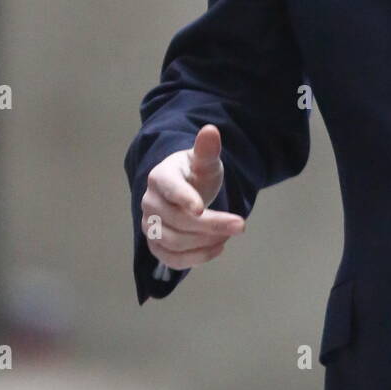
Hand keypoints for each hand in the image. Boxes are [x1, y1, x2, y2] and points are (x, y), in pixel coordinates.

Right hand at [140, 123, 244, 270]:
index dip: (184, 198)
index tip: (202, 208)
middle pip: (177, 220)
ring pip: (174, 242)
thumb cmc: (195, 174)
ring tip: (230, 234)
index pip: (169, 188)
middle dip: (211, 225)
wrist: (184, 191)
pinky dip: (196, 258)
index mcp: (160, 177)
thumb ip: (207, 150)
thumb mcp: (205, 161)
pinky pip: (172, 259)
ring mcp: (150, 226)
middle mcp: (149, 202)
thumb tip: (210, 130)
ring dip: (206, 241)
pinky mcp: (156, 245)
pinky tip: (218, 248)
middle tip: (241, 225)